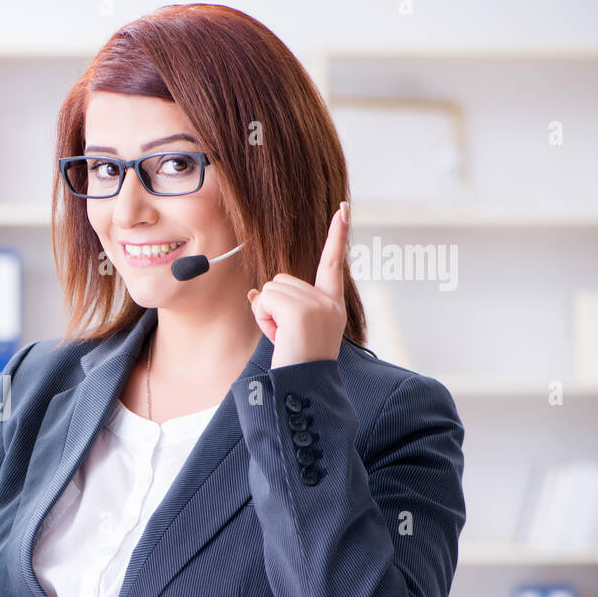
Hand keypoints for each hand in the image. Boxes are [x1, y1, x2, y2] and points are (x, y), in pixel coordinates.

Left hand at [246, 202, 348, 368]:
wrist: (304, 387)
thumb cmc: (297, 365)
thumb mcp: (290, 331)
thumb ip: (278, 307)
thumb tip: (254, 292)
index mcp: (332, 304)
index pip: (333, 263)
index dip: (338, 235)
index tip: (343, 209)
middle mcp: (329, 301)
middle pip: (281, 280)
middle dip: (273, 306)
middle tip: (285, 334)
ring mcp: (317, 304)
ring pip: (270, 289)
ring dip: (267, 313)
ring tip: (283, 337)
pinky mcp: (302, 310)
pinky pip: (265, 299)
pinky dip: (264, 318)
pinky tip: (280, 336)